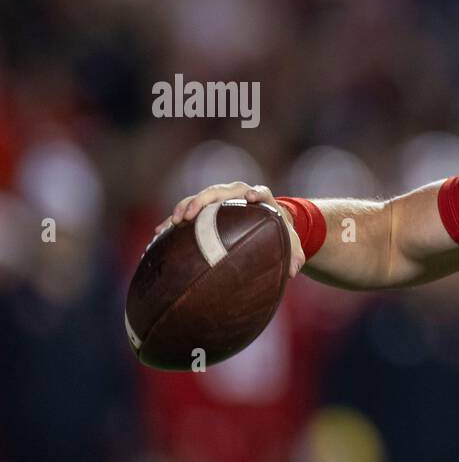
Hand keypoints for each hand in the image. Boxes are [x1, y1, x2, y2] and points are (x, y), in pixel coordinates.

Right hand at [155, 182, 306, 276]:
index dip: (255, 192)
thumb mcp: (290, 241)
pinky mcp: (205, 209)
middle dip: (204, 199)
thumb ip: (296, 253)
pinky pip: (186, 211)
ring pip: (199, 198)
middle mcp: (237, 193)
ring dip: (185, 207)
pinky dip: (173, 221)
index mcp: (261, 198)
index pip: (260, 191)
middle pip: (219, 191)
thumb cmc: (277, 231)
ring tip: (173, 221)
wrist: (263, 221)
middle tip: (192, 213)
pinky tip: (159, 233)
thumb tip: (296, 270)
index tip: (250, 196)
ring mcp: (219, 199)